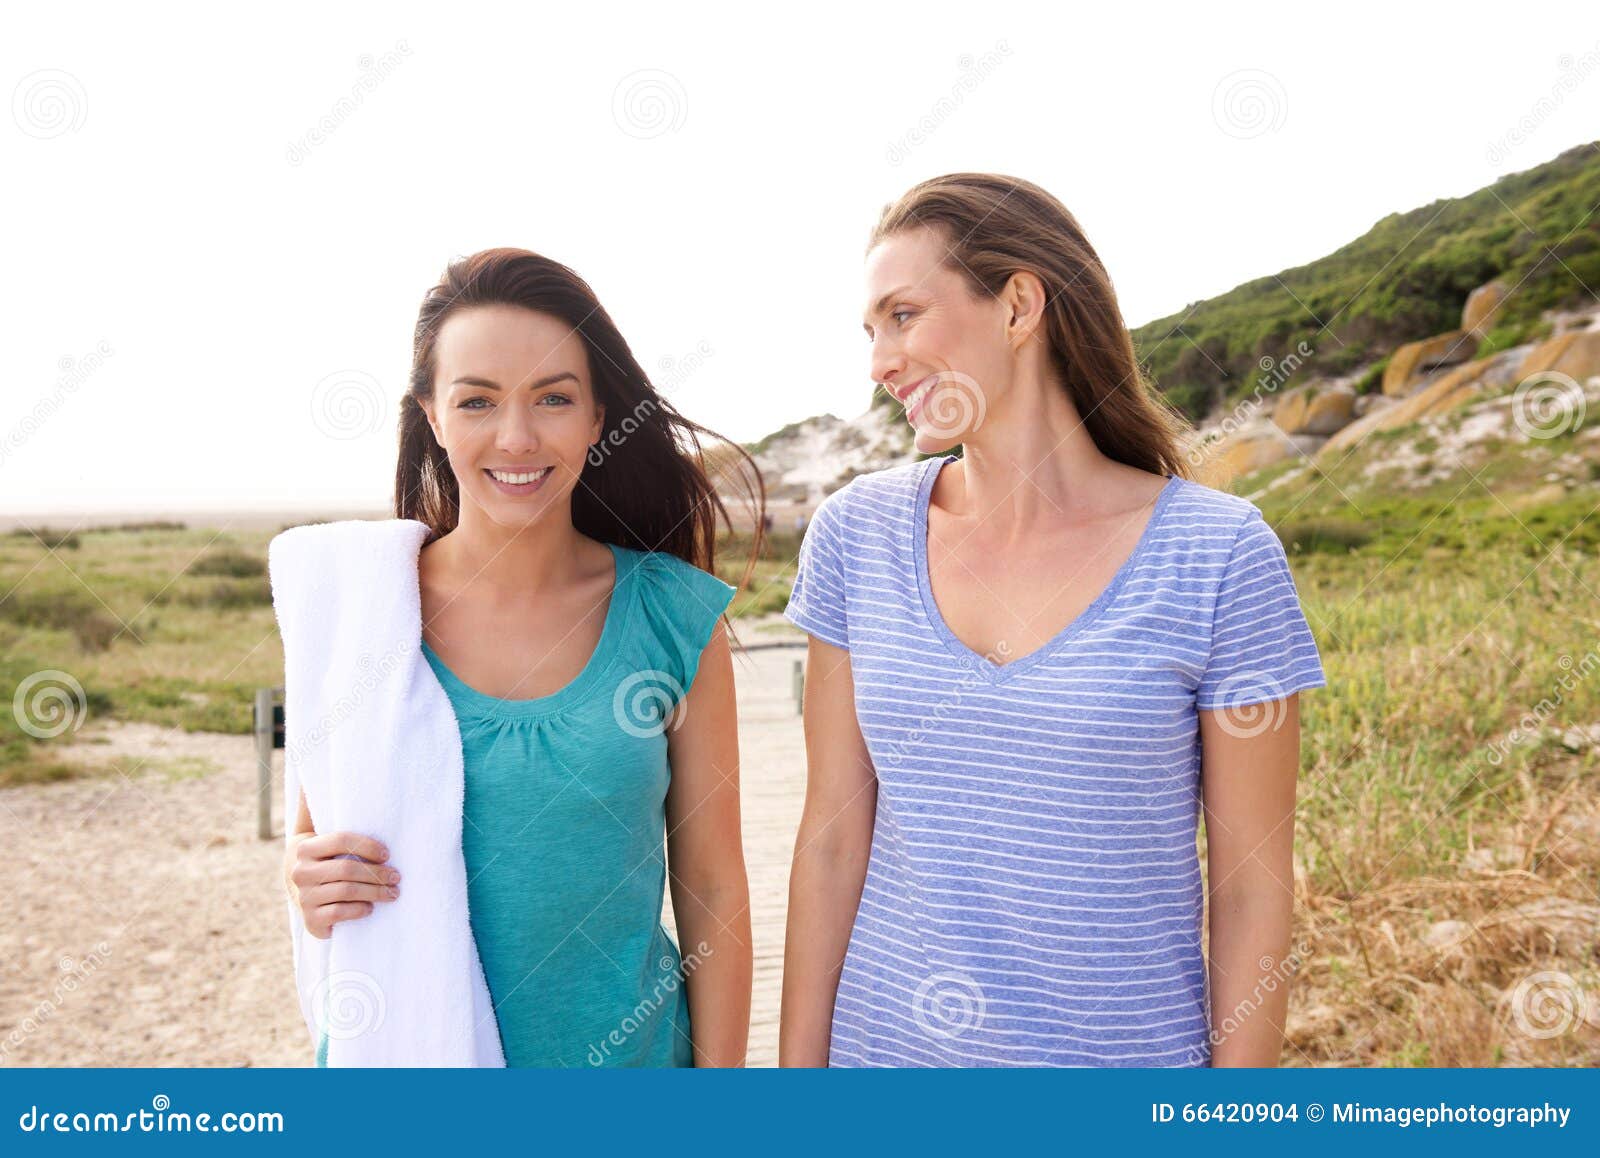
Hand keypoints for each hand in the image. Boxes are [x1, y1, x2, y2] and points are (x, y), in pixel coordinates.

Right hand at [285, 831, 399, 939]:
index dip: (368, 846)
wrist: (309, 898)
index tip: (387, 855)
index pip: (340, 840)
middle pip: (346, 868)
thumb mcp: (332, 849)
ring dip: (375, 892)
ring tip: (392, 893)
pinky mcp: (311, 920)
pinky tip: (370, 908)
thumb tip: (380, 830)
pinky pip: (339, 913)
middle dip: (376, 873)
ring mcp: (304, 897)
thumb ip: (348, 837)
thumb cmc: (332, 867)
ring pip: (346, 891)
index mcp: (306, 849)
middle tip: (396, 877)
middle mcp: (300, 872)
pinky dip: (358, 909)